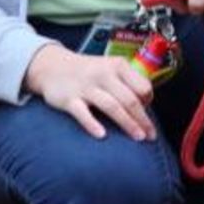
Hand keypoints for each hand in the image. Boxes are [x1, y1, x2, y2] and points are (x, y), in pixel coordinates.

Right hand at [25, 42, 155, 140]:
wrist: (53, 66)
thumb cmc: (89, 72)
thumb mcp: (111, 68)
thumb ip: (128, 82)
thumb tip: (146, 105)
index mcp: (119, 66)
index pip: (142, 86)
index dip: (148, 102)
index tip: (147, 114)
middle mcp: (104, 74)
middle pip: (130, 99)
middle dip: (143, 119)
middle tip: (150, 136)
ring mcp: (86, 86)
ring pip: (112, 106)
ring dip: (127, 123)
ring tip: (137, 137)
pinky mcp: (69, 98)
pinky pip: (82, 113)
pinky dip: (92, 124)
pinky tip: (102, 135)